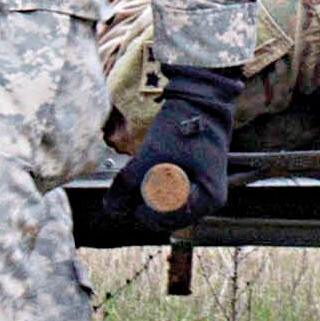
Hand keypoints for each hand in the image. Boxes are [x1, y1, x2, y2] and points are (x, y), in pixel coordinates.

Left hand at [119, 63, 242, 229]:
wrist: (200, 100)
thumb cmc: (183, 124)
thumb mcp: (153, 152)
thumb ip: (129, 181)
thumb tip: (109, 207)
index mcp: (208, 196)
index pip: (169, 219)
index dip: (144, 209)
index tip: (131, 192)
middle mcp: (210, 200)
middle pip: (169, 220)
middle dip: (146, 206)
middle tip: (132, 184)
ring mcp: (204, 193)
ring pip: (168, 211)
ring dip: (150, 199)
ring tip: (142, 175)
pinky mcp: (196, 185)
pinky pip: (172, 200)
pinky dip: (157, 191)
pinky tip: (150, 173)